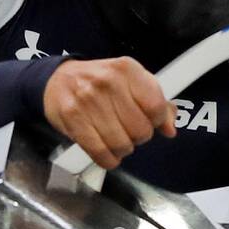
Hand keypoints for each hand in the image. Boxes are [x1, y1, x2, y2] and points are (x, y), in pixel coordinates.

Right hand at [43, 56, 177, 169]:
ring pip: (122, 145)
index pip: (156, 106)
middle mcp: (108, 81)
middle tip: (129, 130)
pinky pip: (100, 153)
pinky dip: (108, 159)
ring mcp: (88, 99)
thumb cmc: (100, 81)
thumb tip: (170, 128)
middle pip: (140, 130)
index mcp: (127, 69)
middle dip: (138, 137)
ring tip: (116, 139)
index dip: (157, 122)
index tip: (150, 122)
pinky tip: (108, 153)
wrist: (58, 79)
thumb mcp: (130, 80)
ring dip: (123, 149)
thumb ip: (155, 100)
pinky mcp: (73, 118)